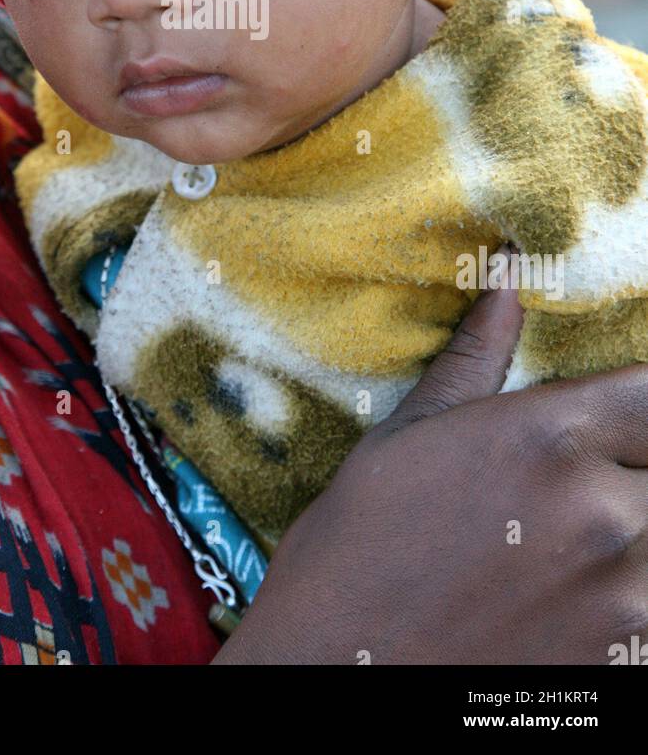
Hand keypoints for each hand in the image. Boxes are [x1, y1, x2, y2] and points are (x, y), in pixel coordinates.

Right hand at [214, 257, 647, 663]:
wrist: (333, 676)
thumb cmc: (356, 549)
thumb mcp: (406, 439)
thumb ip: (476, 358)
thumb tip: (507, 275)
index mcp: (547, 436)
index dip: (638, 406)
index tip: (618, 417)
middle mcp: (598, 511)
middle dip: (633, 472)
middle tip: (584, 487)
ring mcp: (621, 596)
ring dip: (637, 539)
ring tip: (580, 545)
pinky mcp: (623, 662)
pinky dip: (631, 599)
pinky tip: (577, 596)